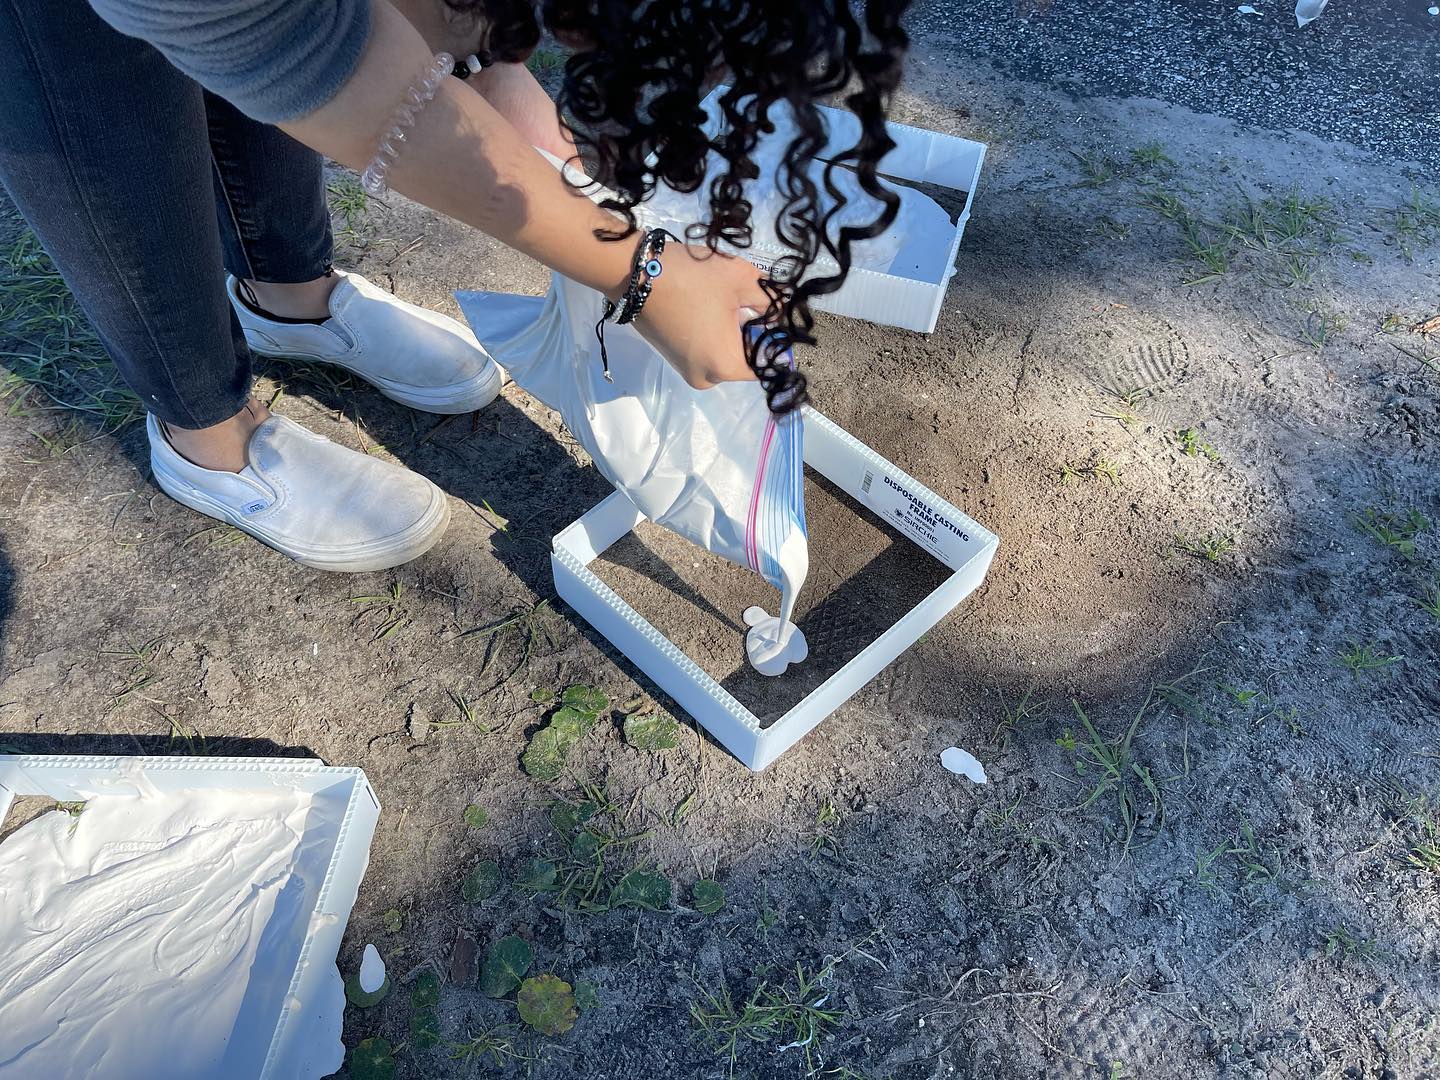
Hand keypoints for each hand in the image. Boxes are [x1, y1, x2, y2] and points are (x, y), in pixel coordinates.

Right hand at [633, 245, 772, 389]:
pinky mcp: (672, 360)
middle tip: (737, 301)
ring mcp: (686, 371)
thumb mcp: (742, 279)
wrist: (635, 272)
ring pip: (723, 354)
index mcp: (726, 367)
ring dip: (728, 332)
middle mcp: (706, 379)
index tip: (764, 311)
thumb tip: (779, 310)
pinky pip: (703, 351)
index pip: (767, 362)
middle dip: (747, 332)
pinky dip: (709, 334)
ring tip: (717, 302)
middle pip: (744, 359)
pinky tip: (701, 308)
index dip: (772, 336)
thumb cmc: (692, 277)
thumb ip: (771, 299)